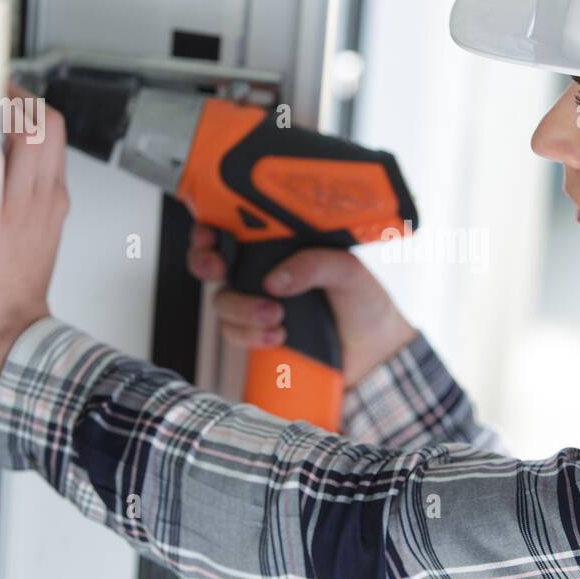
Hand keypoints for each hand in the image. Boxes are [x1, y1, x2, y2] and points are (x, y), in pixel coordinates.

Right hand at [0, 82, 68, 381]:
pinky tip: (5, 150)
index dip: (8, 97)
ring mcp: (54, 203)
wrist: (12, 324)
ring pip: (53, 140)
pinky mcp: (56, 211)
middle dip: (23, 98)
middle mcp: (44, 198)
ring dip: (28, 118)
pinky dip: (31, 145)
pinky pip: (50, 163)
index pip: (30, 126)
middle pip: (50, 123)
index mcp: (16, 201)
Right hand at [188, 225, 416, 388]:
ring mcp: (259, 302)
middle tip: (218, 269)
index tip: (210, 236)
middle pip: (213, 261)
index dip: (212, 227)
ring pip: (223, 301)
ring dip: (241, 309)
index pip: (236, 226)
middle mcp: (265, 270)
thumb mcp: (347, 271)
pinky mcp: (260, 333)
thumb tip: (276, 279)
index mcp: (284, 245)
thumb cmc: (364, 302)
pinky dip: (250, 335)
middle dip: (205, 263)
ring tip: (276, 316)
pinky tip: (277, 336)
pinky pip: (235, 332)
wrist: (374, 352)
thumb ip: (314, 265)